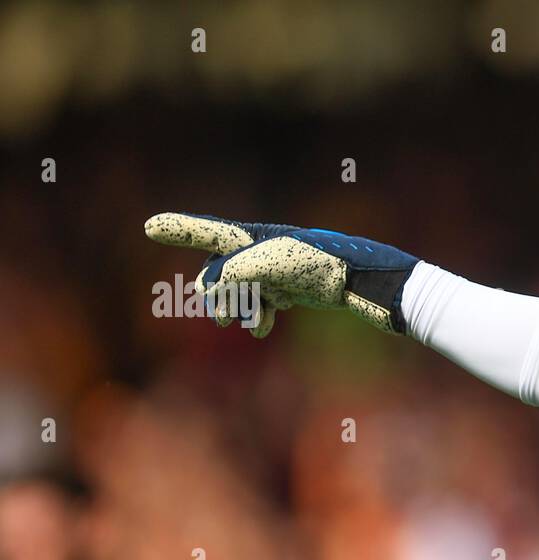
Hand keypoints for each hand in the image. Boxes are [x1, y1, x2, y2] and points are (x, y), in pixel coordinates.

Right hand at [144, 212, 418, 337]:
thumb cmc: (320, 265)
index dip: (180, 231)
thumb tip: (213, 290)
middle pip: (221, 270)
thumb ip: (233, 273)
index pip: (209, 232)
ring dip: (237, 308)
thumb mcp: (270, 265)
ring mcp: (279, 270)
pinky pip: (265, 302)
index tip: (150, 227)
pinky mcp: (295, 288)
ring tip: (245, 323)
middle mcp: (264, 251)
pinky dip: (259, 315)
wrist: (364, 279)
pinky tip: (263, 328)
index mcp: (255, 238)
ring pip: (242, 291)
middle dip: (215, 292)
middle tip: (218, 316)